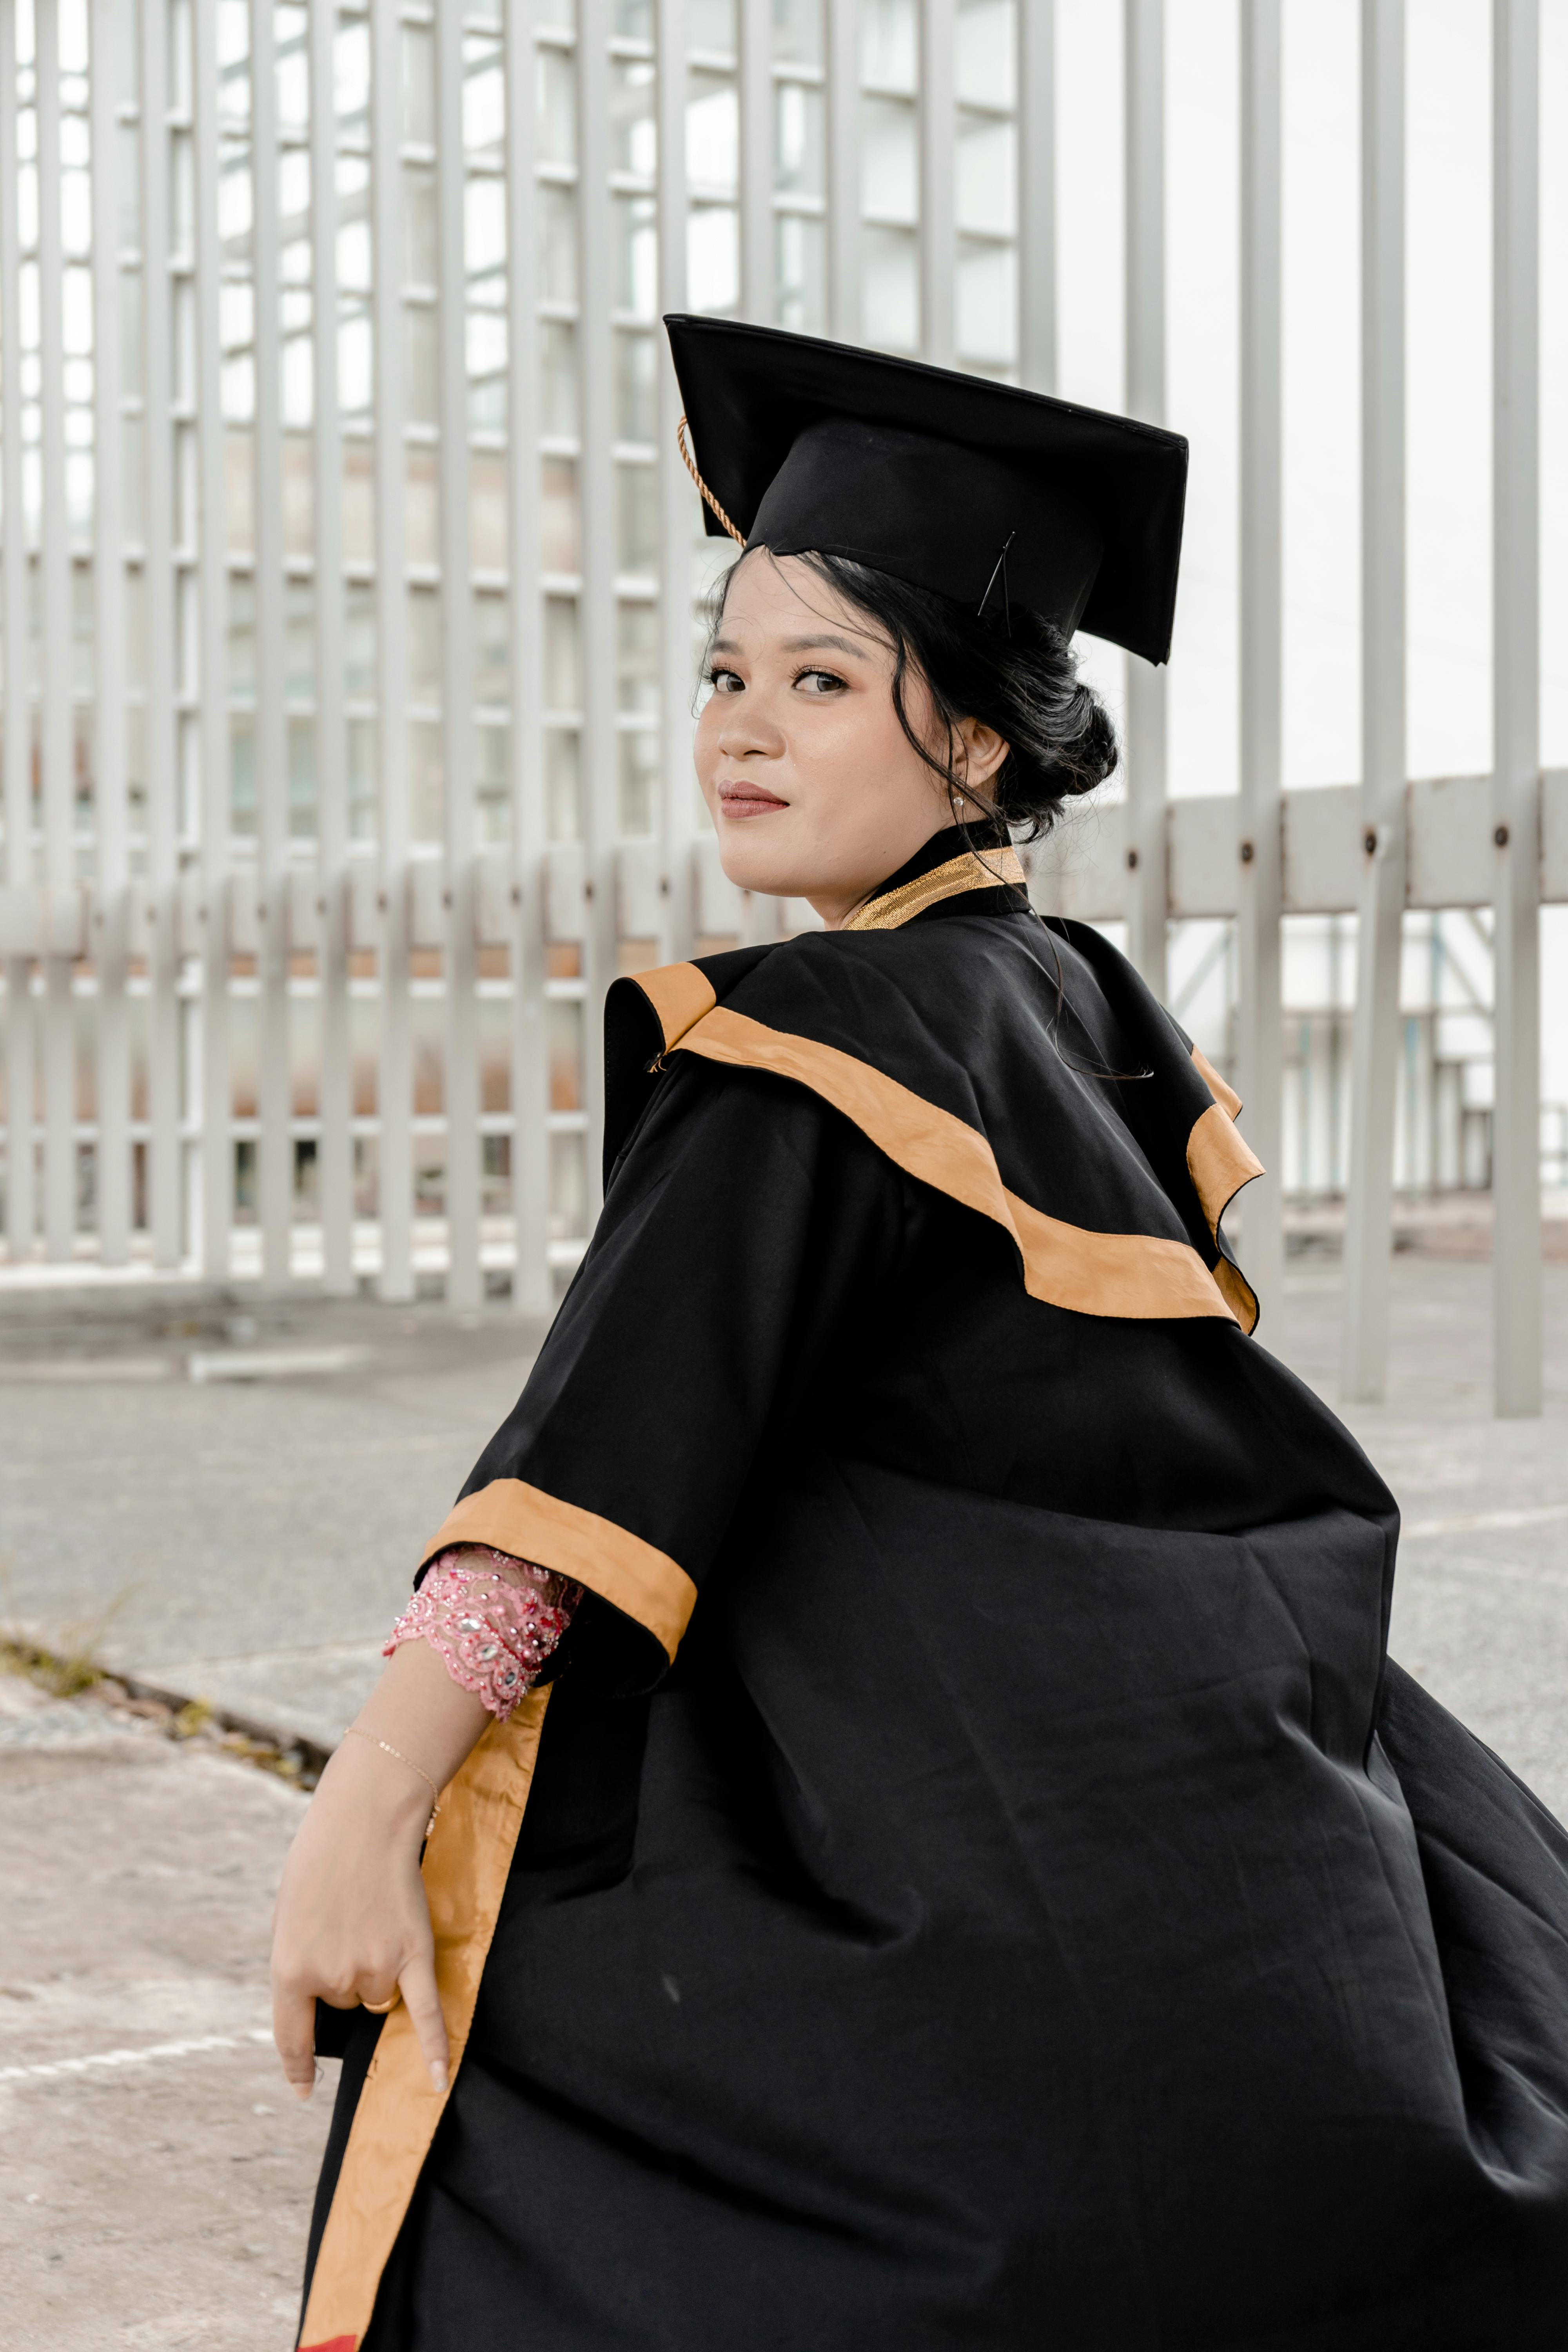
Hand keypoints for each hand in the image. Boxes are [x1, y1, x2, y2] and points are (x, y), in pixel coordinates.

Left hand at [270, 1732, 450, 2100]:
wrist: (365, 1818)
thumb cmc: (319, 1860)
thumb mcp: (288, 1917)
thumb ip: (300, 1965)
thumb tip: (321, 2000)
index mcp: (289, 1970)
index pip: (292, 2037)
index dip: (297, 2067)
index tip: (303, 2090)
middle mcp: (332, 1978)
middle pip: (344, 2003)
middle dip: (345, 1973)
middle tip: (346, 1922)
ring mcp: (375, 1969)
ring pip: (380, 1996)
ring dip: (378, 1970)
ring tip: (374, 1918)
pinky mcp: (415, 1956)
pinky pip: (427, 2013)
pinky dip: (435, 2048)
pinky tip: (439, 2080)